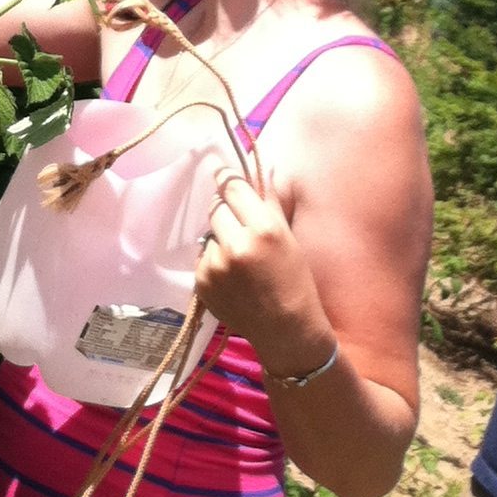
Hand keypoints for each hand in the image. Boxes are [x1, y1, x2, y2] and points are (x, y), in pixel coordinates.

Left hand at [195, 172, 332, 373]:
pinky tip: (233, 275)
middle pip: (216, 206)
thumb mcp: (288, 237)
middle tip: (240, 223)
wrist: (285, 328)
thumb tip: (260, 168)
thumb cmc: (294, 280)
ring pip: (209, 233)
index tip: (222, 173)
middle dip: (226, 210)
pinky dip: (214, 260)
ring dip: (220, 237)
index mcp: (264, 230)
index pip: (233, 188)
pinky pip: (203, 257)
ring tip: (241, 258)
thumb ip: (269, 202)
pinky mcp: (202, 282)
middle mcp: (236, 245)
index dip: (227, 178)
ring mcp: (216, 265)